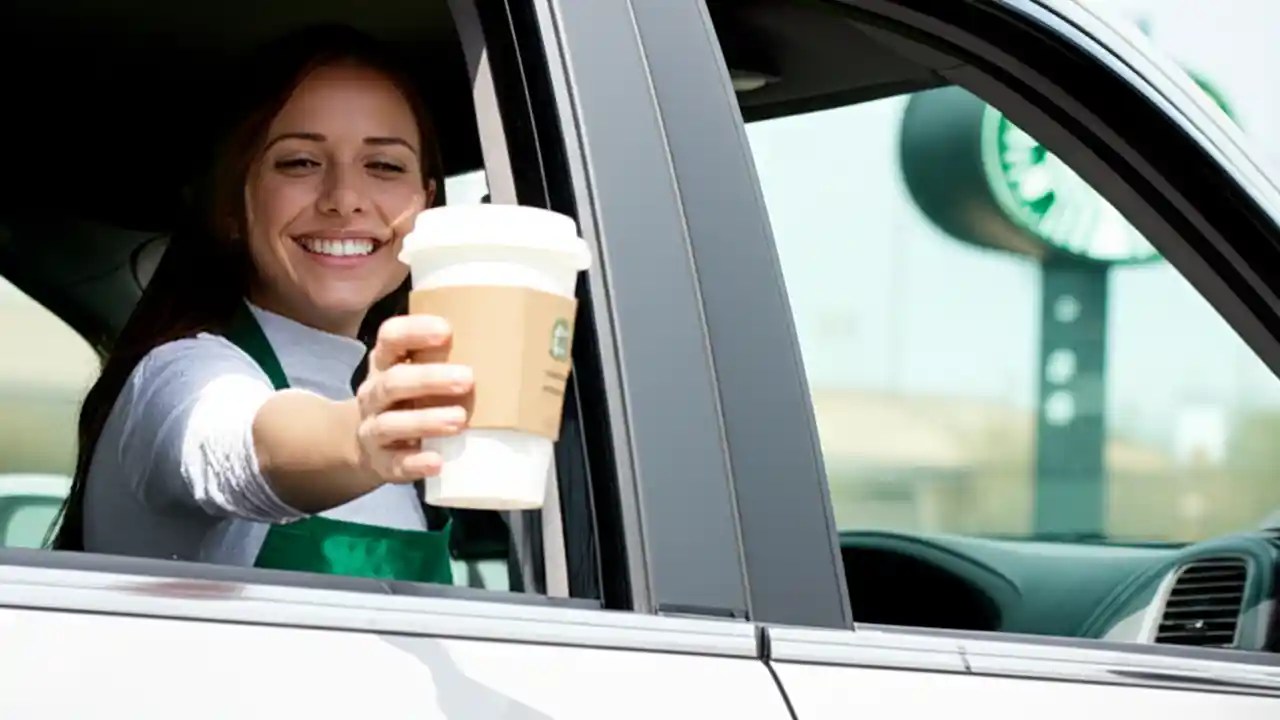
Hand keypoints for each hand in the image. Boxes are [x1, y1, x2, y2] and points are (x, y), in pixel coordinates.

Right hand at [354, 314, 472, 482]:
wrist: (376, 446)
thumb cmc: (413, 400)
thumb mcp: (422, 375)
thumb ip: (448, 361)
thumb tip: (510, 348)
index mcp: (386, 363)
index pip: (390, 338)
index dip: (414, 331)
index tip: (446, 331)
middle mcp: (374, 394)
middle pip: (393, 381)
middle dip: (429, 379)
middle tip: (467, 379)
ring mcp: (373, 429)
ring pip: (390, 423)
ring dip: (425, 420)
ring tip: (459, 419)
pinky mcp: (380, 462)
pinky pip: (394, 463)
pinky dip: (415, 463)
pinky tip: (437, 462)